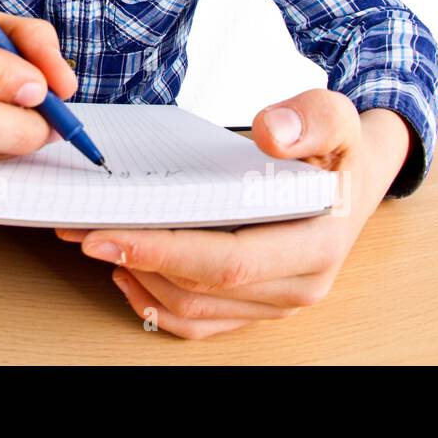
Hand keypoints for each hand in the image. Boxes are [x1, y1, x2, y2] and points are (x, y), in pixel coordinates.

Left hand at [54, 88, 412, 338]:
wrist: (355, 176)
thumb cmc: (339, 148)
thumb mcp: (337, 116)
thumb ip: (311, 117)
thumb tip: (272, 133)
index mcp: (317, 247)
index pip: (229, 261)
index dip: (165, 251)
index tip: (109, 231)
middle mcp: (297, 287)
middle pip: (201, 289)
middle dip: (136, 261)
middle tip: (83, 233)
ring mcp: (275, 302)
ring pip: (193, 308)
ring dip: (138, 278)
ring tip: (94, 242)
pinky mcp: (256, 305)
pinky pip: (200, 321)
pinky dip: (156, 303)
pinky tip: (125, 273)